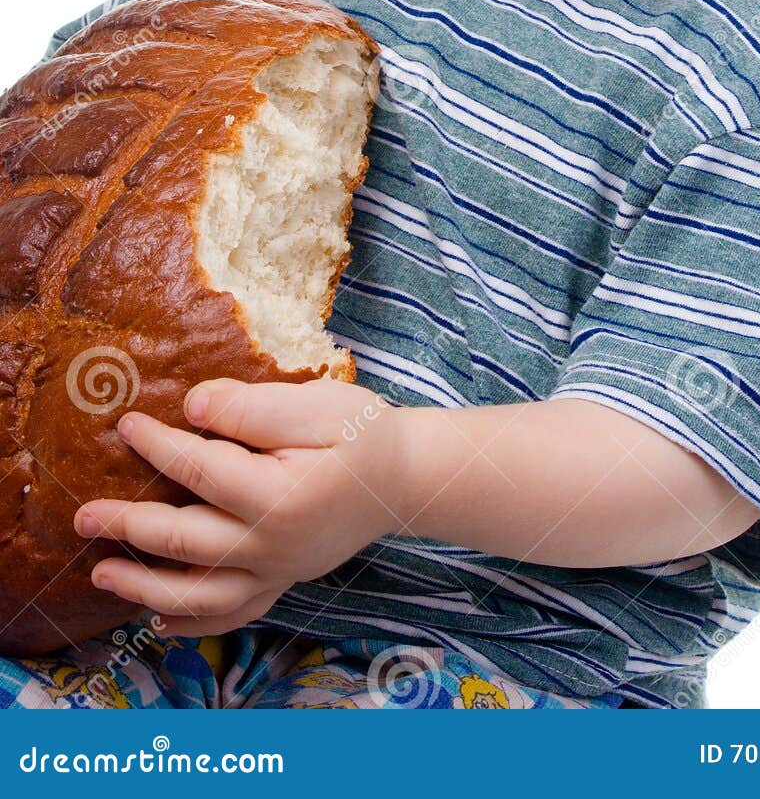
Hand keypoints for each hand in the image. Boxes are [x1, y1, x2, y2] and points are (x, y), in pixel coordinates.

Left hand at [73, 376, 404, 637]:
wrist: (407, 478)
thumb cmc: (363, 433)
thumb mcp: (316, 405)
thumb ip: (252, 408)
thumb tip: (193, 407)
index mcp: (278, 496)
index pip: (199, 470)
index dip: (157, 446)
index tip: (126, 425)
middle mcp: (272, 545)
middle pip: (185, 540)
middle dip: (128, 527)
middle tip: (83, 517)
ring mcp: (277, 570)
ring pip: (200, 593)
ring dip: (145, 586)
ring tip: (102, 574)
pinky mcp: (283, 581)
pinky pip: (232, 613)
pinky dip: (193, 621)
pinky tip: (160, 617)